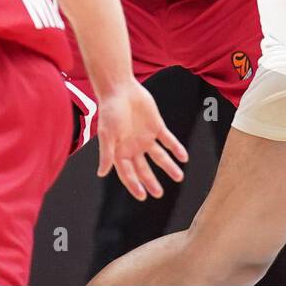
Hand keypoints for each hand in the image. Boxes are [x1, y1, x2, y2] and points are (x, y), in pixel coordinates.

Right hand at [95, 81, 189, 200]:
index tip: (142, 196)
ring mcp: (146, 137)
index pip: (128, 173)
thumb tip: (102, 174)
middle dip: (151, 181)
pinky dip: (176, 148)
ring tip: (179, 177)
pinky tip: (183, 157)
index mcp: (119, 151)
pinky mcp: (156, 126)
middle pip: (144, 168)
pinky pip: (168, 140)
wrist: (121, 89)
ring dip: (169, 166)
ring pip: (159, 156)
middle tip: (159, 194)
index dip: (134, 185)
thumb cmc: (110, 111)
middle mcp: (133, 147)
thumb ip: (107, 154)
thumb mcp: (107, 134)